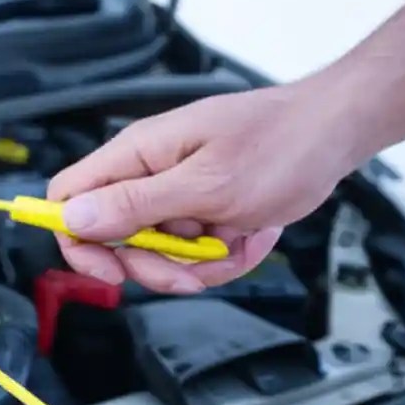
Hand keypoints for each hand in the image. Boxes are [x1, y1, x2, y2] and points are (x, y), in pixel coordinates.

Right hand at [48, 78, 360, 291]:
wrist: (335, 133)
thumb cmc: (279, 145)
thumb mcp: (206, 185)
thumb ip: (135, 204)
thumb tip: (72, 217)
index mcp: (135, 156)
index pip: (68, 197)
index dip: (76, 239)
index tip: (111, 271)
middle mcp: (147, 173)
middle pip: (113, 238)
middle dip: (153, 264)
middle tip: (193, 270)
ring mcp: (175, 193)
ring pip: (158, 252)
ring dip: (199, 263)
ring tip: (239, 242)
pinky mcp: (202, 209)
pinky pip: (193, 251)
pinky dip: (224, 255)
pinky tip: (252, 237)